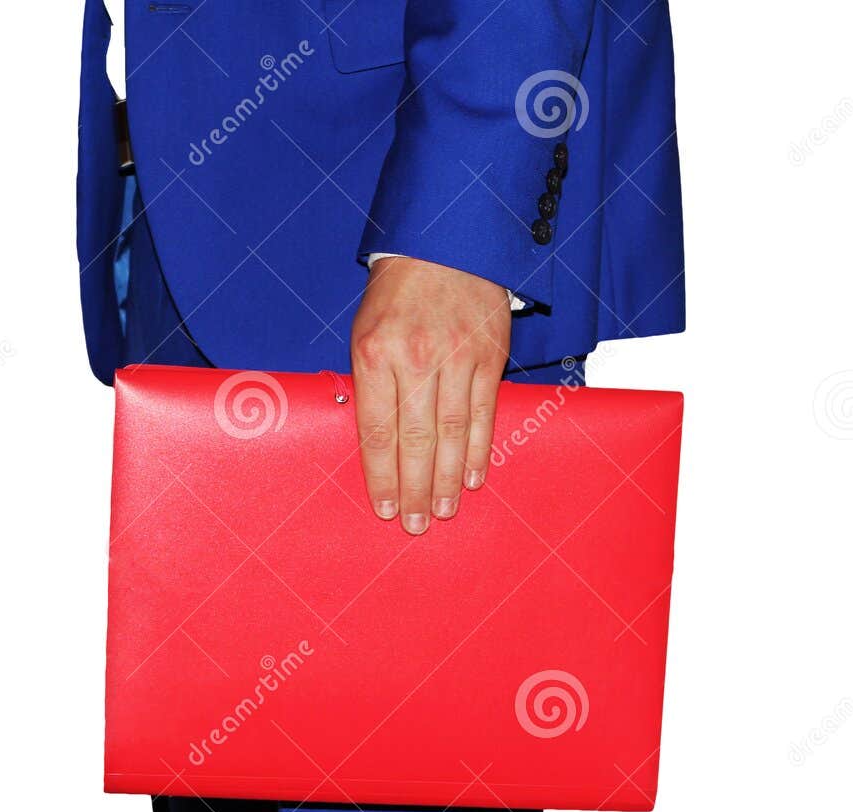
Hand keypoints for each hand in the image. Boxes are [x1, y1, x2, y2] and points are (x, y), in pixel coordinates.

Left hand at [348, 256, 510, 534]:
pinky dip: (477, 450)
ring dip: (446, 480)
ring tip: (441, 513)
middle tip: (413, 525)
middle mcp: (416, 360)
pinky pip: (484, 413)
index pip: (377, 431)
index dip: (380, 476)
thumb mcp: (363, 333)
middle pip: (415, 441)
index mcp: (375, 356)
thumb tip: (375, 443)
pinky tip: (470, 478)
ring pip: (451, 433)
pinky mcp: (489, 356)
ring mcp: (456, 358)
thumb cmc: (396, 295)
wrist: (445, 243)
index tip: (382, 508)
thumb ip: (369, 386)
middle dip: (413, 490)